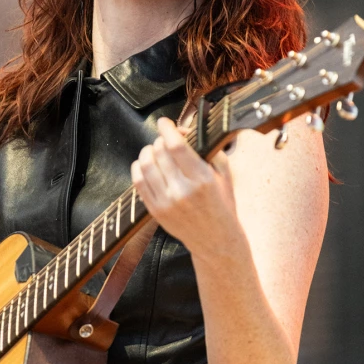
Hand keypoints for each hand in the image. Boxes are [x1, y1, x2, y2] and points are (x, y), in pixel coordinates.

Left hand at [130, 116, 239, 257]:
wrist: (216, 240)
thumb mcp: (225, 175)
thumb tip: (186, 130)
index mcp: (202, 179)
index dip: (167, 129)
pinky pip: (138, 182)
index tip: (165, 122)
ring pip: (145, 164)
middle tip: (165, 139)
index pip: (176, 146)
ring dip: (148, 151)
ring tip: (154, 150)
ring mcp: (166, 202)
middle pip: (159, 152)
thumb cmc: (222, 205)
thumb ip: (208, 150)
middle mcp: (182, 190)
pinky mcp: (155, 210)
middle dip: (160, 140)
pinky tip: (145, 164)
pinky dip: (138, 167)